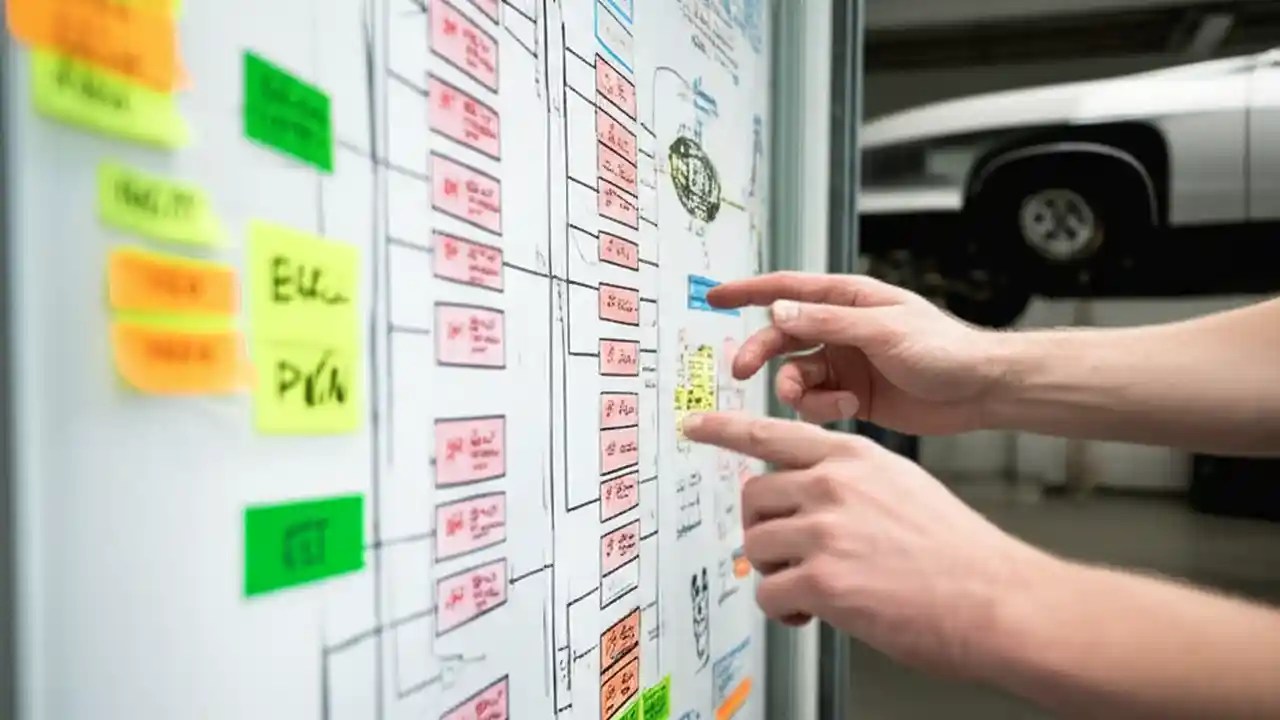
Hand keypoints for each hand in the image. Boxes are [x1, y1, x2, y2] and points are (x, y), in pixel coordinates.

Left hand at [683, 412, 1047, 678]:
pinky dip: (782, 610)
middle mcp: (834, 485)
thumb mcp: (903, 486)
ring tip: (812, 589)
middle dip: (764, 530)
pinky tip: (812, 614)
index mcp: (854, 457)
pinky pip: (768, 592)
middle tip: (789, 555)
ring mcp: (826, 530)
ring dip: (775, 573)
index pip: (771, 433)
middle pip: (753, 497)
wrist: (997, 599)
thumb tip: (806, 495)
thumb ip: (850, 482)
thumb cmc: (958, 553)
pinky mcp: (823, 580)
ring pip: (756, 546)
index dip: (723, 429)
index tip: (692, 424)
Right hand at [707, 272, 1005, 434]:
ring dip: (798, 391)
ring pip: (796, 375)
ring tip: (828, 401)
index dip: (747, 291)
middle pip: (782, 336)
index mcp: (848, 299)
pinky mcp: (852, 395)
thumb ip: (827, 321)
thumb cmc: (943, 349)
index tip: (713, 296)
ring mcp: (845, 362)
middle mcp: (841, 328)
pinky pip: (816, 402)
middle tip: (742, 371)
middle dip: (761, 353)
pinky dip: (822, 409)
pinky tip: (848, 410)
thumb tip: (777, 310)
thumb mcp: (882, 330)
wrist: (980, 390)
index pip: (787, 290)